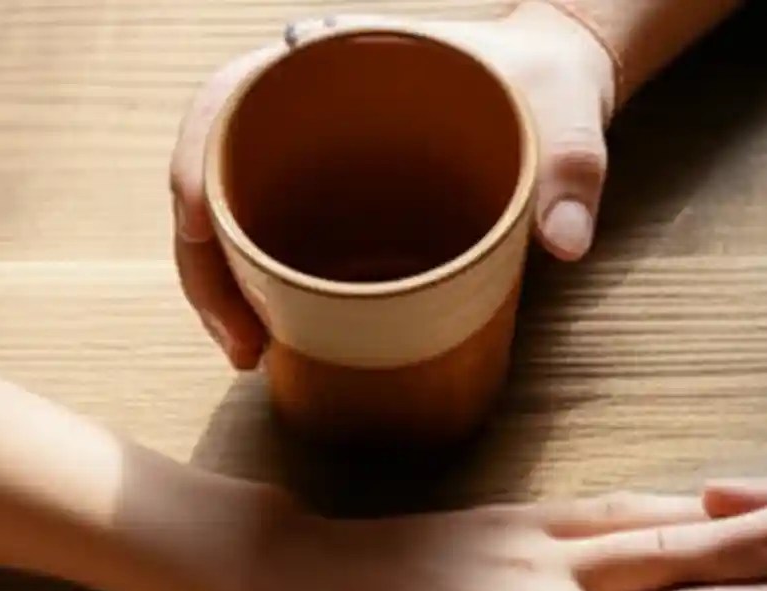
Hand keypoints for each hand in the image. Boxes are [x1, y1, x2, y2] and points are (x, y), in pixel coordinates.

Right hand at [169, 3, 615, 366]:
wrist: (553, 84)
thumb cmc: (544, 85)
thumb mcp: (563, 119)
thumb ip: (572, 171)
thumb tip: (564, 245)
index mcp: (337, 63)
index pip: (227, 97)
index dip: (194, 161)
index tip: (198, 230)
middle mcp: (306, 106)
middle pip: (211, 170)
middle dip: (203, 263)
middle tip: (241, 343)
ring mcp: (313, 152)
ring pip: (229, 211)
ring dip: (220, 283)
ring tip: (250, 351)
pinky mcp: (332, 194)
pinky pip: (268, 232)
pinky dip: (254, 283)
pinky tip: (273, 332)